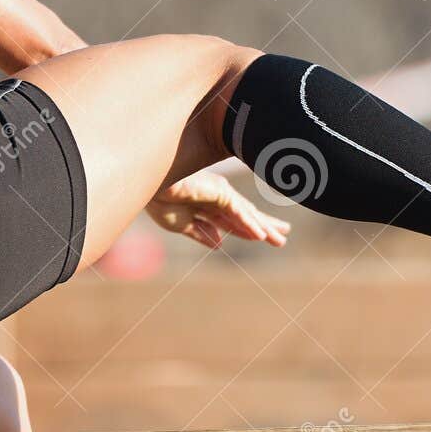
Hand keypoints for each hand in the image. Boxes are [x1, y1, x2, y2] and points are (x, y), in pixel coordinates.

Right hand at [145, 170, 291, 249]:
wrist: (149, 187)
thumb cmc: (159, 199)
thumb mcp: (181, 224)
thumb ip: (200, 233)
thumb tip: (219, 244)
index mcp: (206, 205)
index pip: (232, 222)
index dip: (248, 230)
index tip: (263, 237)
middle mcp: (216, 198)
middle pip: (246, 216)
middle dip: (264, 226)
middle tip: (282, 237)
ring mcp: (219, 194)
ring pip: (247, 215)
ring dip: (264, 228)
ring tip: (280, 240)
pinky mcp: (219, 192)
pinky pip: (238, 213)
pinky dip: (249, 224)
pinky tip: (261, 236)